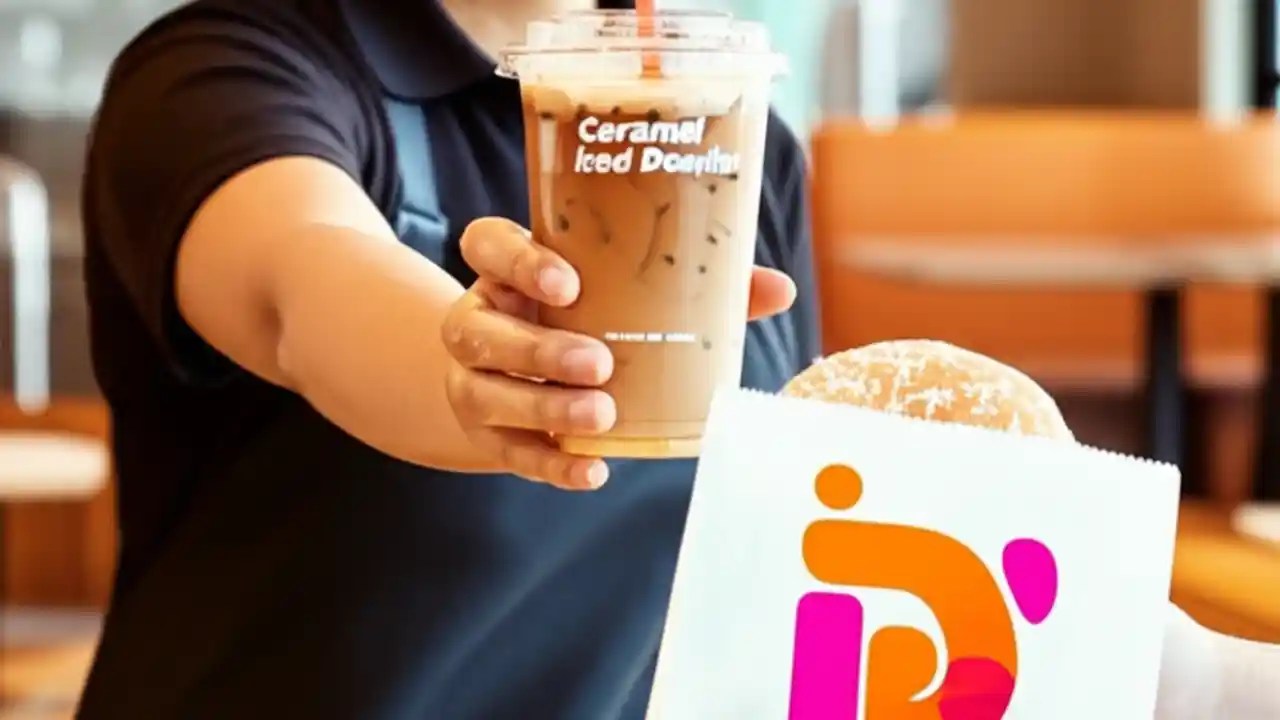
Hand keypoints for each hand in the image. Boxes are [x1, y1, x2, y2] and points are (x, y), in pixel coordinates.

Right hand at [442, 218, 797, 490]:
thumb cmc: (586, 317)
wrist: (515, 374)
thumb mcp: (620, 291)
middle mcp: (478, 320)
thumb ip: (694, 285)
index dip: (517, 262)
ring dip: (544, 406)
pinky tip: (594, 471)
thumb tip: (780, 289)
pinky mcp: (485, 432)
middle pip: (479, 330)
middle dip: (539, 348)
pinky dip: (551, 465)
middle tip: (601, 363)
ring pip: (485, 393)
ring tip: (602, 415)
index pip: (485, 245)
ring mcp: (472, 379)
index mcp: (506, 269)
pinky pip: (509, 452)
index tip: (568, 283)